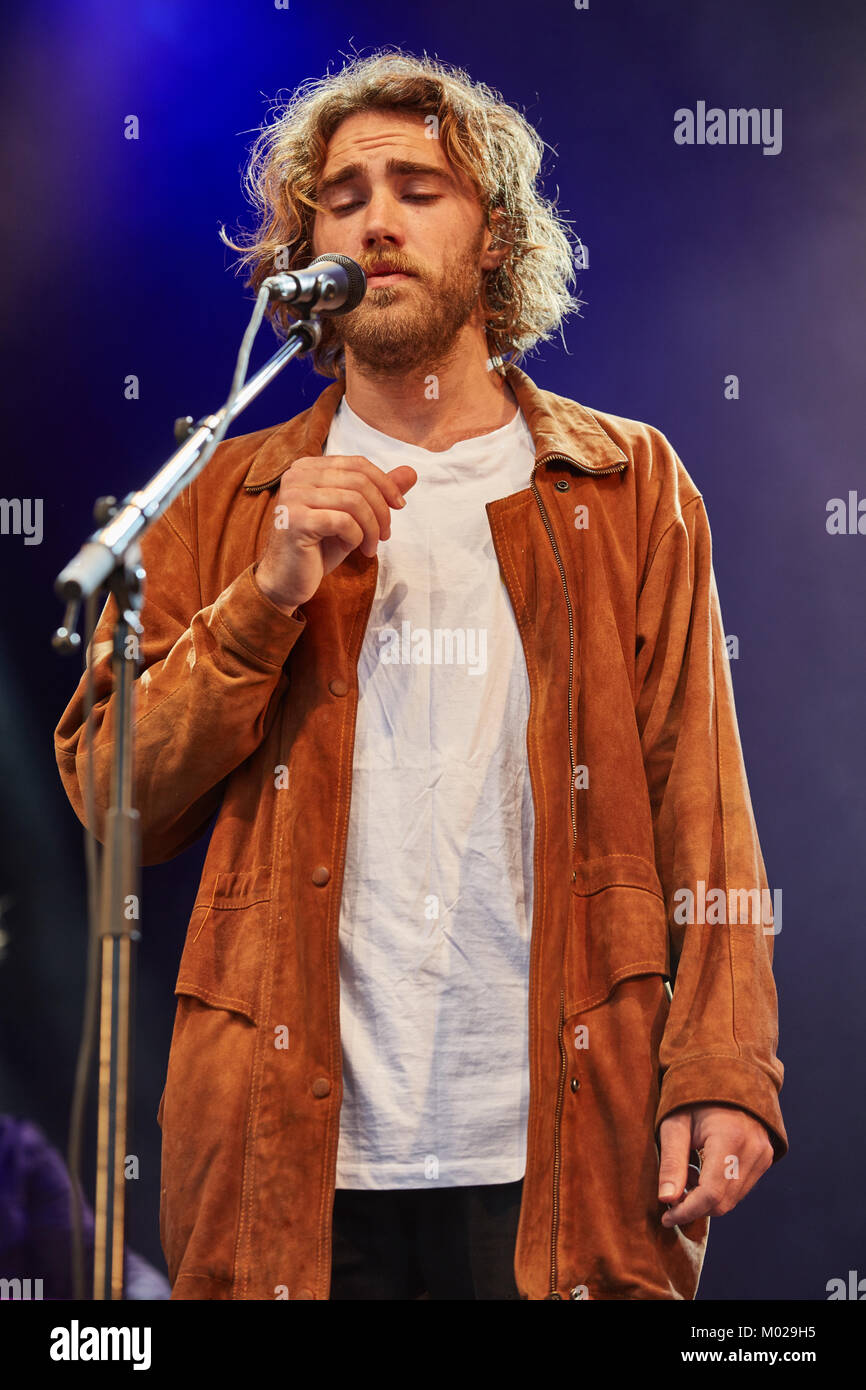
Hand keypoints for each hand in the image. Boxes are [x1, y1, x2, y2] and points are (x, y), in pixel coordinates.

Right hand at [255, 454, 417, 613]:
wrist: (287, 581)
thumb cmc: (318, 548)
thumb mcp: (352, 517)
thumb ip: (377, 493)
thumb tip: (411, 472)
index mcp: (308, 468)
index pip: (357, 463)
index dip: (385, 484)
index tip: (399, 507)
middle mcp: (296, 475)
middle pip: (359, 481)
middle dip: (381, 510)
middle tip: (385, 536)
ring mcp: (293, 496)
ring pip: (354, 501)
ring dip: (371, 528)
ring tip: (370, 548)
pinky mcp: (295, 520)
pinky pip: (343, 522)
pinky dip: (356, 538)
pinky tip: (351, 549)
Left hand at [657, 1103, 774, 1227]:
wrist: (725, 1073)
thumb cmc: (693, 1096)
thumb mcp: (675, 1124)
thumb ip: (671, 1162)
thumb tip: (666, 1199)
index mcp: (730, 1138)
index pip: (710, 1194)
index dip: (686, 1211)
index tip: (666, 1217)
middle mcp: (754, 1149)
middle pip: (723, 1201)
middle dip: (695, 1206)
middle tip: (671, 1194)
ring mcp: (764, 1154)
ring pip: (733, 1198)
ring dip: (707, 1198)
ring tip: (687, 1173)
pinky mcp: (766, 1158)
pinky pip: (741, 1187)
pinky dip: (720, 1189)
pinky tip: (703, 1168)